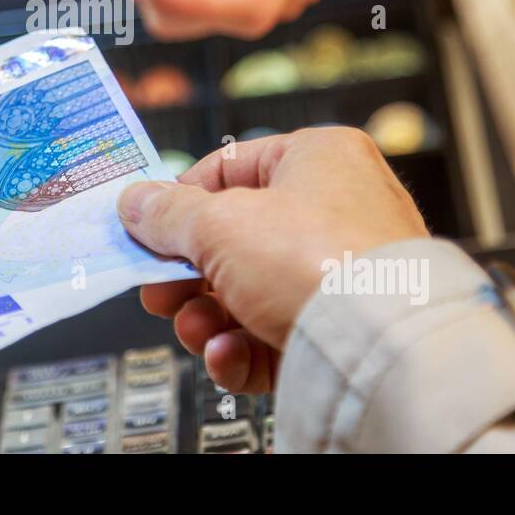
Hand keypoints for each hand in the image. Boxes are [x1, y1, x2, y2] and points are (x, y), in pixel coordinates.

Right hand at [118, 127, 426, 392]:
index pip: (229, 168)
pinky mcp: (338, 331)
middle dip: (188, 275)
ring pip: (247, 292)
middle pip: (233, 239)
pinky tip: (230, 356)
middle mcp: (336, 209)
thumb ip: (168, 214)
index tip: (145, 231)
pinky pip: (273, 333)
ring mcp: (340, 274)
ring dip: (207, 317)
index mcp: (318, 158)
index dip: (180, 201)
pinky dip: (242, 349)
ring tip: (196, 330)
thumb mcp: (220, 224)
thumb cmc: (316, 261)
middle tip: (159, 292)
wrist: (380, 347)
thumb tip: (134, 203)